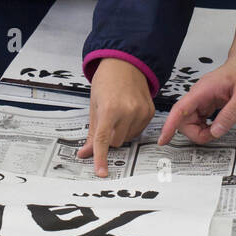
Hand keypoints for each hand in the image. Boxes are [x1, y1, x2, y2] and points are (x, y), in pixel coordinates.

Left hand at [78, 58, 155, 176]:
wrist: (126, 63)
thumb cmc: (107, 80)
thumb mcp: (94, 105)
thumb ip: (92, 132)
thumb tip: (85, 153)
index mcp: (110, 109)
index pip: (103, 140)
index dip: (100, 158)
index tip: (101, 172)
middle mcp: (128, 111)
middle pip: (115, 142)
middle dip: (109, 137)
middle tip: (106, 119)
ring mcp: (141, 112)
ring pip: (127, 138)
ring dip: (120, 132)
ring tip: (118, 112)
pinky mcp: (150, 112)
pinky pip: (138, 131)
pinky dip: (130, 127)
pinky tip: (128, 112)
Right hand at [158, 55, 235, 145]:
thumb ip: (229, 114)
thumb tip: (216, 132)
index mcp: (202, 90)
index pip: (180, 109)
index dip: (169, 126)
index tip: (163, 140)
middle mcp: (198, 95)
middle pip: (184, 121)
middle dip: (196, 133)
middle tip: (215, 133)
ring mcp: (201, 99)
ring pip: (190, 122)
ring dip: (201, 131)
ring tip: (219, 128)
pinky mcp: (206, 103)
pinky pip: (199, 120)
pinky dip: (206, 127)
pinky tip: (217, 125)